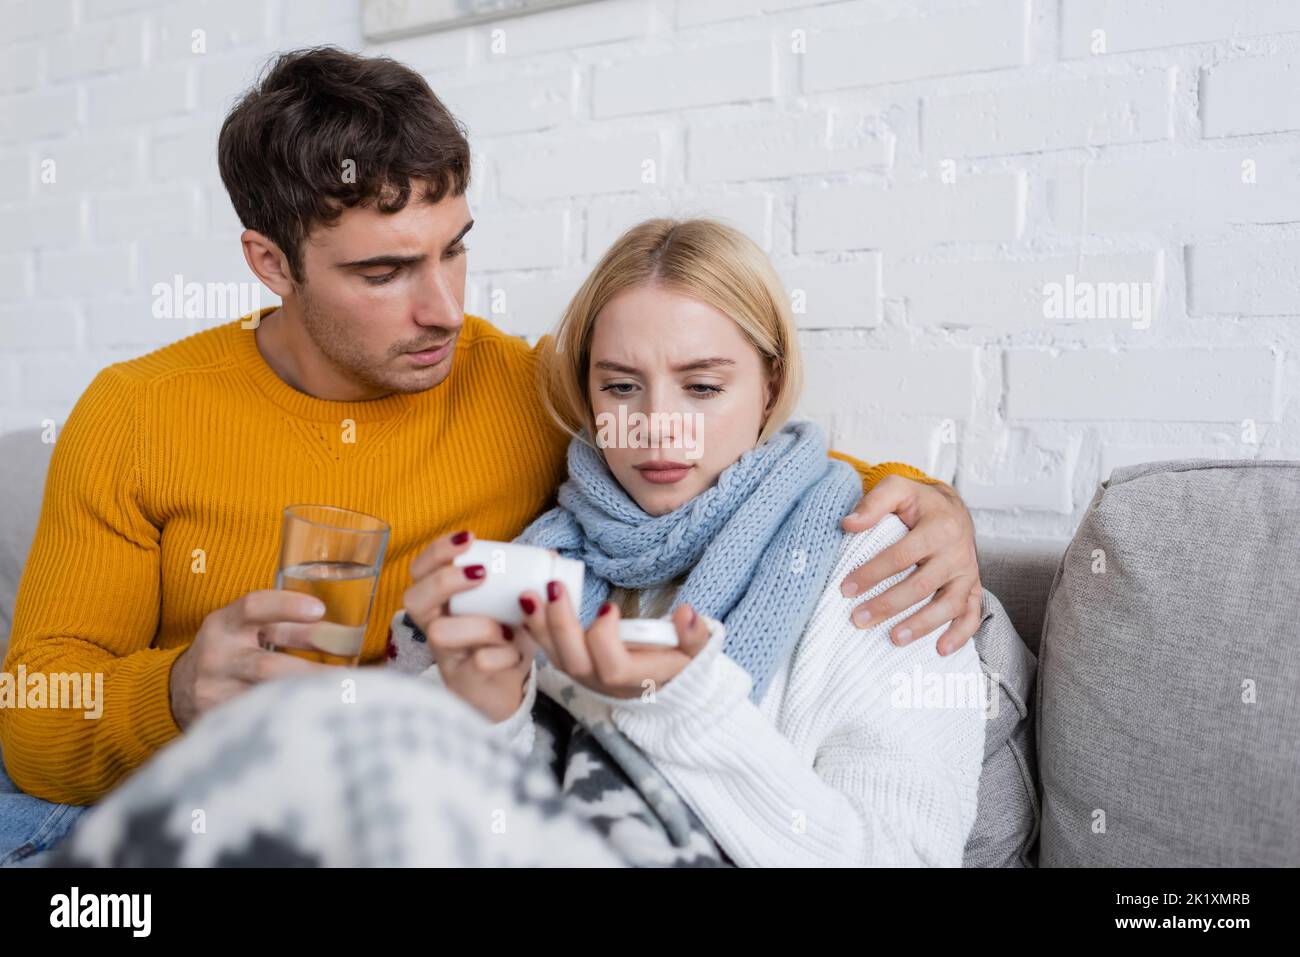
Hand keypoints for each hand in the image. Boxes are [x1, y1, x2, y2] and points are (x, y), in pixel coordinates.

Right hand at [170, 590, 334, 730]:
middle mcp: (216, 658)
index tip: (319, 609)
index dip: (285, 606)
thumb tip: (341, 633)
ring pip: (265, 701)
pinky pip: (258, 722)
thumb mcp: (248, 630)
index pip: (252, 608)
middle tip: (352, 679)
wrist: (177, 690)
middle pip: (267, 667)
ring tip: (344, 704)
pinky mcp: (217, 723)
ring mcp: (214, 694)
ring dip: (306, 702)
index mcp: (223, 625)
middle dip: (312, 673)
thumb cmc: (230, 651)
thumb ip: (289, 628)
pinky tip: (318, 723)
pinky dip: (290, 721)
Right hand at [403, 531, 534, 721]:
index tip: (469, 538)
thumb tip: (550, 555)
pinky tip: (516, 653)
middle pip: (414, 599)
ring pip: (439, 633)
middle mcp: (434, 625)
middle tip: (481, 573)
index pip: (420, 571)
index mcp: (442, 602)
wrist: (507, 687)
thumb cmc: (504, 638)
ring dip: (479, 624)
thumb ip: (523, 582)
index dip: (436, 552)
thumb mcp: (511, 606)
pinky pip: (476, 663)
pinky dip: (503, 655)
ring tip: (507, 627)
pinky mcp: (462, 680)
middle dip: (445, 580)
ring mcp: (444, 654)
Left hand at [517, 580, 709, 699]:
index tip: (608, 606)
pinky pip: (547, 648)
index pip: (613, 667)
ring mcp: (584, 676)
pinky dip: (534, 625)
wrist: (661, 684)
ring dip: (538, 624)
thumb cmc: (678, 663)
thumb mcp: (696, 651)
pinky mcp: (571, 663)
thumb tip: (687, 613)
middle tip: (555, 586)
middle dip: (560, 625)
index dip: (604, 639)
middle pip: (574, 662)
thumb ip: (695, 635)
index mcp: (636, 679)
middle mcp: (603, 683)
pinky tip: (526, 599)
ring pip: (554, 657)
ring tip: (528, 593)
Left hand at [839, 475, 981, 655]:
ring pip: (948, 604)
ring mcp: (967, 572)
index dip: (872, 573)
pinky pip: (971, 614)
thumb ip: (873, 503)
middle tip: (858, 619)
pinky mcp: (973, 587)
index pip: (901, 555)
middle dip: (888, 605)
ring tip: (894, 639)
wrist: (952, 508)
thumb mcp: (897, 489)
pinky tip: (940, 650)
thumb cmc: (919, 502)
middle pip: (921, 585)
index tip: (846, 589)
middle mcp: (957, 552)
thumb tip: (848, 524)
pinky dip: (960, 635)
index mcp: (939, 527)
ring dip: (921, 625)